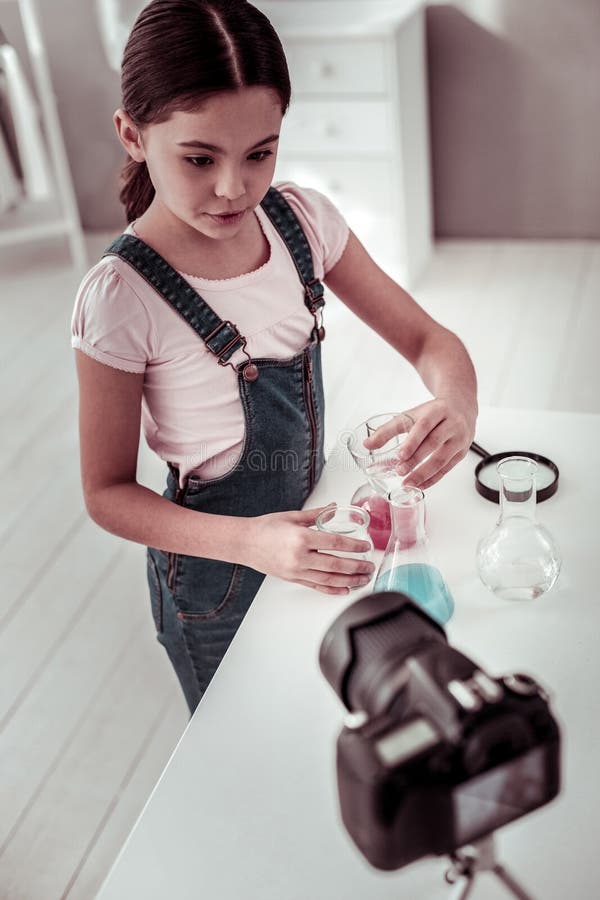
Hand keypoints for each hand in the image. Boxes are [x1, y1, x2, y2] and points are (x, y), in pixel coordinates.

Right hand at [242, 504, 375, 594]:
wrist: (245, 543)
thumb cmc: (266, 528)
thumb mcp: (293, 516)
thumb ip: (317, 514)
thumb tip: (334, 507)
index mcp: (301, 538)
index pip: (335, 544)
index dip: (354, 547)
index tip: (366, 547)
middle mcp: (300, 557)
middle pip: (336, 565)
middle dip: (357, 567)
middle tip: (370, 566)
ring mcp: (296, 571)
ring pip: (329, 579)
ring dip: (349, 580)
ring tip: (363, 579)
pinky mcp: (293, 579)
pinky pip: (317, 587)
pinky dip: (332, 589)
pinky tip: (345, 589)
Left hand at [363, 398, 476, 489]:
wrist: (460, 407)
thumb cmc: (432, 413)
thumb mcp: (411, 415)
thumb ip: (388, 430)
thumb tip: (367, 444)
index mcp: (437, 411)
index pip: (425, 426)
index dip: (412, 441)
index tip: (399, 454)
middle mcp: (452, 424)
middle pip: (434, 443)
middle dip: (416, 459)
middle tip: (400, 471)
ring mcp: (460, 439)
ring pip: (442, 458)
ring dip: (424, 473)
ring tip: (407, 483)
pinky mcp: (461, 452)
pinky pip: (447, 468)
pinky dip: (433, 479)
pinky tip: (420, 485)